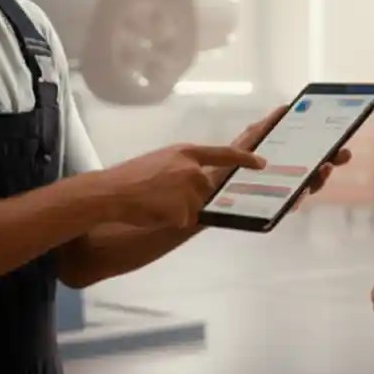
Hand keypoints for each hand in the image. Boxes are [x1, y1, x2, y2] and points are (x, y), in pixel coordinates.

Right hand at [106, 144, 266, 228]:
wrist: (112, 192)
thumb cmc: (131, 176)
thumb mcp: (161, 161)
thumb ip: (183, 168)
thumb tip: (195, 180)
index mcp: (186, 152)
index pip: (224, 154)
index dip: (245, 157)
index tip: (261, 162)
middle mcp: (193, 170)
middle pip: (206, 188)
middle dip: (190, 195)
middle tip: (163, 195)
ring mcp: (190, 191)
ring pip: (193, 207)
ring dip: (177, 209)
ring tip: (152, 202)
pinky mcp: (184, 212)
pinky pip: (182, 221)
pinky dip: (168, 220)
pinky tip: (152, 212)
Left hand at [221, 104, 353, 210]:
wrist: (210, 185)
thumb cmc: (232, 161)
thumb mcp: (251, 139)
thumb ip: (269, 126)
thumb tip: (286, 108)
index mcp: (287, 159)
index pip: (313, 154)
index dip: (330, 150)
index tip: (342, 142)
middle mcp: (289, 177)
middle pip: (316, 170)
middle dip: (332, 162)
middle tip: (343, 154)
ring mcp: (282, 192)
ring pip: (307, 187)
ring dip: (319, 179)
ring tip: (323, 167)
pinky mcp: (272, 206)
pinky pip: (289, 203)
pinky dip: (297, 197)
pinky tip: (300, 191)